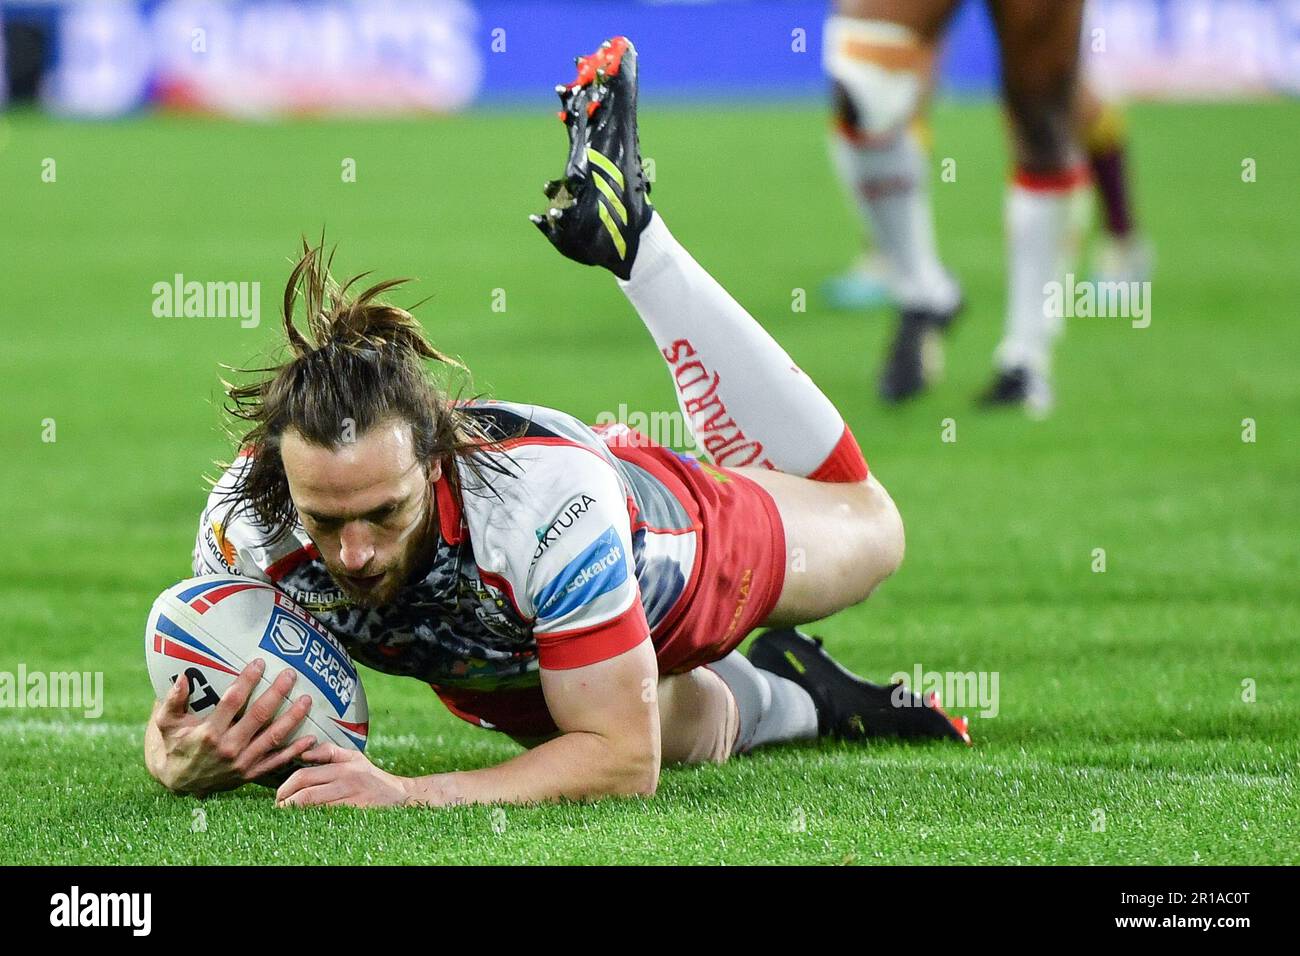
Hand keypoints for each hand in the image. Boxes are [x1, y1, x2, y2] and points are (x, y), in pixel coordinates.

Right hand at [145, 659, 316, 795]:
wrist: (178, 783)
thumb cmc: (173, 745)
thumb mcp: (166, 723)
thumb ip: (172, 700)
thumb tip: (182, 677)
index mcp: (208, 733)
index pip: (232, 701)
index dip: (247, 680)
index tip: (260, 663)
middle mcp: (228, 748)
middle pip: (259, 716)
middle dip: (277, 693)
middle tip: (291, 674)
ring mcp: (242, 763)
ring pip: (273, 737)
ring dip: (293, 718)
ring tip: (307, 699)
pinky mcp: (250, 774)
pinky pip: (277, 762)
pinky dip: (295, 751)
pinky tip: (311, 738)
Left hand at [276, 744, 417, 807]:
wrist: (399, 796)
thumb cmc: (371, 776)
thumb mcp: (354, 757)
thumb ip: (329, 752)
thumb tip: (304, 753)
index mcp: (343, 765)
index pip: (305, 775)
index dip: (286, 787)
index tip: (278, 795)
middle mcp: (346, 780)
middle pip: (307, 793)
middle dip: (286, 802)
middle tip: (278, 807)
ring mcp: (351, 798)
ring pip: (315, 807)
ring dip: (296, 813)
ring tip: (286, 814)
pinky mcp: (355, 813)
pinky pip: (327, 817)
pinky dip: (312, 820)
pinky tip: (304, 822)